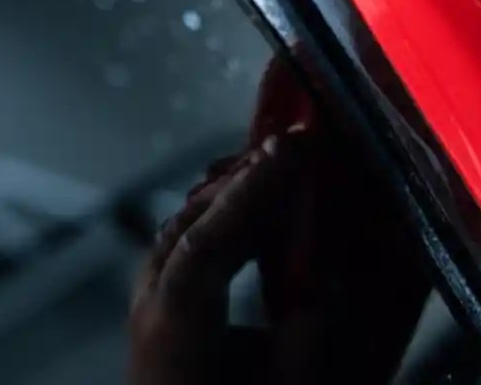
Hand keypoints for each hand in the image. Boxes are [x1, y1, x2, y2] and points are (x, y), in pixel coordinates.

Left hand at [129, 60, 427, 384]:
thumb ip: (310, 331)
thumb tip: (331, 272)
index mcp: (177, 330)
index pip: (207, 240)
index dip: (250, 190)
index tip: (291, 148)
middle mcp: (152, 310)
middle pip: (189, 224)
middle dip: (244, 181)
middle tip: (298, 149)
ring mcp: (149, 311)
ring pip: (183, 232)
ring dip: (233, 199)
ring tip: (287, 173)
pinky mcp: (161, 316)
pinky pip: (187, 250)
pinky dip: (225, 223)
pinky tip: (265, 218)